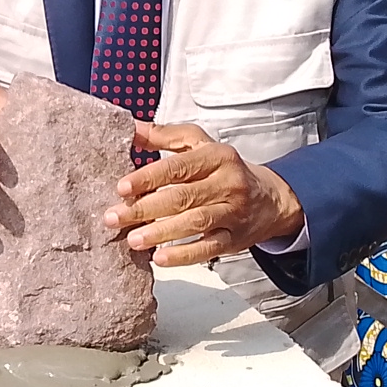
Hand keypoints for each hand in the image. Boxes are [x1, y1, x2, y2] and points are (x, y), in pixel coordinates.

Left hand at [103, 122, 304, 264]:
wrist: (272, 199)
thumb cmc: (225, 169)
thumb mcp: (199, 145)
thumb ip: (164, 136)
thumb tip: (130, 128)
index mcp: (216, 156)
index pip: (178, 167)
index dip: (149, 177)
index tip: (122, 187)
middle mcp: (227, 183)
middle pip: (183, 197)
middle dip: (145, 208)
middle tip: (114, 217)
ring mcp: (232, 212)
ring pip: (195, 223)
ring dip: (161, 232)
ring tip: (132, 239)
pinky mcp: (234, 238)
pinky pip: (208, 248)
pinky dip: (184, 255)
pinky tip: (160, 257)